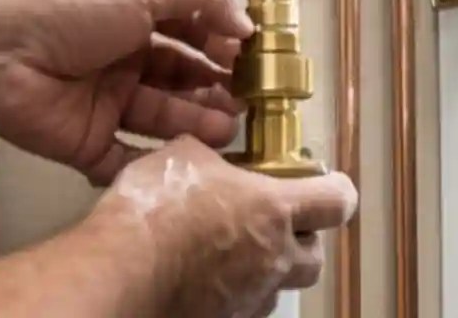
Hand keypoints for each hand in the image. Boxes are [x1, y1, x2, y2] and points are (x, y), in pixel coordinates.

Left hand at [0, 0, 252, 183]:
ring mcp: (104, 104)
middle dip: (215, 90)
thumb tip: (247, 22)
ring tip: (227, 130)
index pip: (189, 32)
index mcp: (133, 18)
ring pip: (161, 120)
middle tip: (246, 103)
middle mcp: (120, 60)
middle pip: (180, 80)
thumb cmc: (68, 9)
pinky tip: (183, 164)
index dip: (221, 45)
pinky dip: (151, 166)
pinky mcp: (85, 143)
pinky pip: (123, 162)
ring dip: (196, 126)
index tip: (251, 60)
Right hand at [92, 136, 357, 317]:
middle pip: (315, 257)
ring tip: (236, 251)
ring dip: (268, 269)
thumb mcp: (182, 156)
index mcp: (274, 210)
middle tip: (279, 224)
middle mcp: (272, 258)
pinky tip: (206, 277)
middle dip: (303, 241)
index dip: (338, 190)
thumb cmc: (154, 208)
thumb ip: (209, 154)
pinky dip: (234, 292)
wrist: (119, 273)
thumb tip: (207, 154)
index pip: (336, 202)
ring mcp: (249, 296)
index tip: (329, 183)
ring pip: (278, 286)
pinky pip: (242, 308)